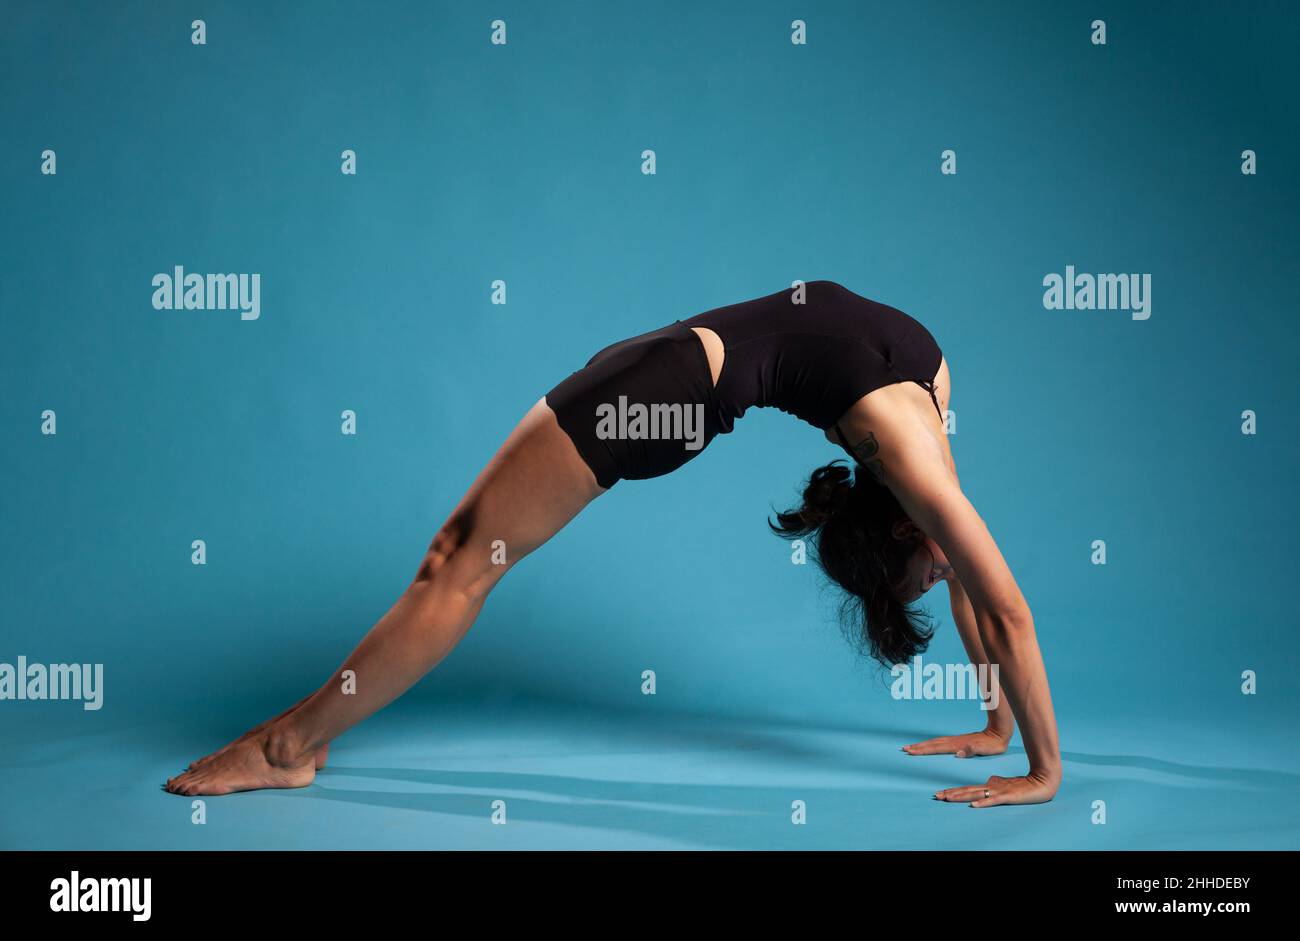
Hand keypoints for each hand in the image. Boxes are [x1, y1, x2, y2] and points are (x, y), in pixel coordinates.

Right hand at [901, 728, 1007, 757]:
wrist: (999, 732)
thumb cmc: (994, 744)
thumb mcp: (986, 749)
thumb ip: (972, 750)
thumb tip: (959, 754)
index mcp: (958, 745)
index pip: (937, 748)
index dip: (924, 750)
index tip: (911, 751)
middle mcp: (955, 742)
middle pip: (932, 744)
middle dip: (919, 747)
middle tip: (905, 749)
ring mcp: (956, 740)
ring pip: (935, 742)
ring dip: (923, 744)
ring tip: (912, 747)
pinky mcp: (959, 741)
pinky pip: (941, 742)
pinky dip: (932, 744)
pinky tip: (929, 745)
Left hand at [935, 771, 1058, 807]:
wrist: (1043, 781)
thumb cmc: (1024, 785)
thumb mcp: (1006, 785)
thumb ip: (996, 783)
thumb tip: (988, 781)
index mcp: (989, 786)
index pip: (967, 789)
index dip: (954, 792)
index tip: (940, 794)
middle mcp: (991, 787)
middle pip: (967, 791)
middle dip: (951, 794)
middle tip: (936, 796)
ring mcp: (999, 791)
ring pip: (976, 794)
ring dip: (961, 796)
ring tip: (948, 798)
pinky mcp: (1008, 796)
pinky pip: (993, 800)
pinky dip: (983, 802)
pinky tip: (973, 805)